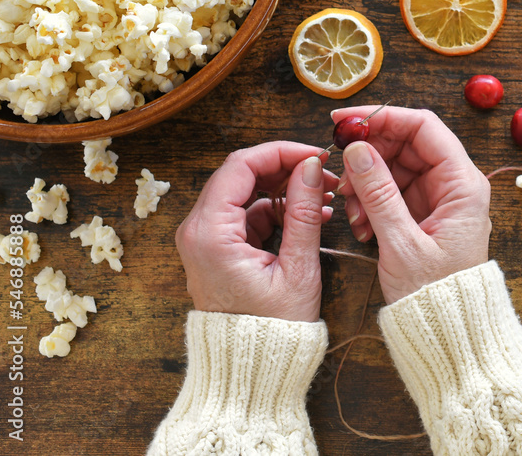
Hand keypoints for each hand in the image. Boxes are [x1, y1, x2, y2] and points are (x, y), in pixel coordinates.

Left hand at [176, 142, 338, 321]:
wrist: (249, 370)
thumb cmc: (272, 330)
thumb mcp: (297, 269)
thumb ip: (304, 212)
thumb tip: (312, 167)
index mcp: (210, 233)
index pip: (241, 166)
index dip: (281, 152)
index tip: (315, 154)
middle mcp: (198, 230)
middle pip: (241, 174)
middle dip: (285, 168)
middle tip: (324, 174)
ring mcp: (205, 239)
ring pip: (244, 192)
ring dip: (283, 188)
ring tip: (323, 197)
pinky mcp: (217, 248)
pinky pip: (245, 213)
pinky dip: (275, 208)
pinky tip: (308, 214)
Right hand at [333, 106, 490, 303]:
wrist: (450, 334)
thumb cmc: (436, 295)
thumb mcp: (402, 244)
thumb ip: (378, 193)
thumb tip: (356, 148)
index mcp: (463, 184)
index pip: (423, 127)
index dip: (383, 116)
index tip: (344, 120)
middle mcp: (454, 184)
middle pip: (406, 144)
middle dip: (369, 155)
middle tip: (339, 172)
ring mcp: (438, 199)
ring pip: (394, 168)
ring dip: (366, 184)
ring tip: (353, 213)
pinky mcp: (423, 215)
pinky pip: (391, 192)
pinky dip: (371, 203)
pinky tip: (361, 227)